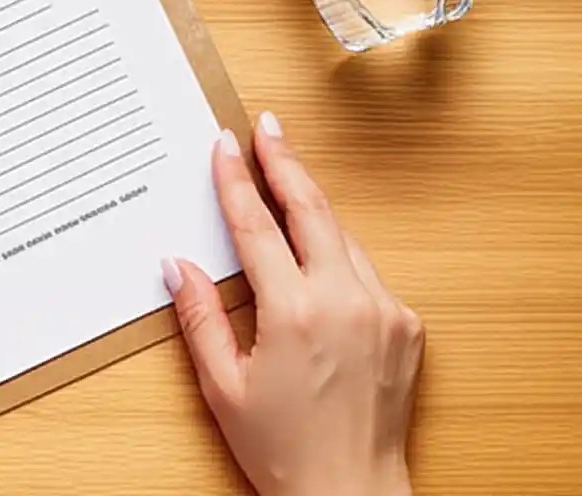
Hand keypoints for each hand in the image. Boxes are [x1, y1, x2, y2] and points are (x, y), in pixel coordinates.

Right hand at [163, 112, 423, 495]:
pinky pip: (367, 272)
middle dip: (285, 163)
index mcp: (293, 311)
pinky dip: (340, 255)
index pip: (257, 226)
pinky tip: (318, 255)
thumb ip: (199, 317)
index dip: (236, 180)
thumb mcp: (222, 386)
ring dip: (313, 206)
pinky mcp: (407, 325)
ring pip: (343, 238)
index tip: (225, 145)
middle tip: (268, 127)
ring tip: (287, 177)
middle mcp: (345, 300)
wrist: (352, 493)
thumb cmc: (282, 448)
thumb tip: (177, 264)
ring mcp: (384, 309)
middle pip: (311, 210)